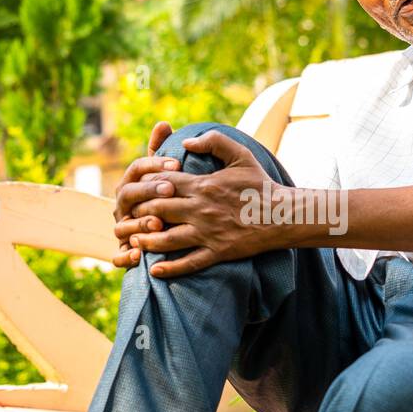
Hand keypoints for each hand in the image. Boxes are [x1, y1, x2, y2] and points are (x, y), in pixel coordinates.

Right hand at [111, 121, 175, 269]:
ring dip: (139, 224)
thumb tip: (163, 123)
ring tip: (158, 223)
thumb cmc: (164, 199)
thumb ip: (161, 150)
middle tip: (170, 190)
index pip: (137, 168)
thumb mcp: (164, 174)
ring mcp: (122, 228)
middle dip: (148, 191)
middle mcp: (122, 205)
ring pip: (122, 225)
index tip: (177, 163)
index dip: (155, 165)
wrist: (160, 233)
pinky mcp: (123, 252)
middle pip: (128, 193)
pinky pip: (118, 255)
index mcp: (131, 184)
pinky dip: (125, 256)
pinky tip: (139, 256)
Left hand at [123, 129, 276, 278]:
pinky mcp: (218, 252)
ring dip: (147, 241)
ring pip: (167, 240)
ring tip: (134, 241)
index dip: (144, 187)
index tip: (137, 190)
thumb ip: (213, 142)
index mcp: (203, 186)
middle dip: (139, 214)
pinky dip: (170, 268)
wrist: (283, 215)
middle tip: (129, 216)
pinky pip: (189, 263)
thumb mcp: (240, 154)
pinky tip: (154, 270)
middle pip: (158, 211)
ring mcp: (208, 233)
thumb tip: (184, 142)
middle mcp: (201, 210)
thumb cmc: (261, 184)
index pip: (162, 185)